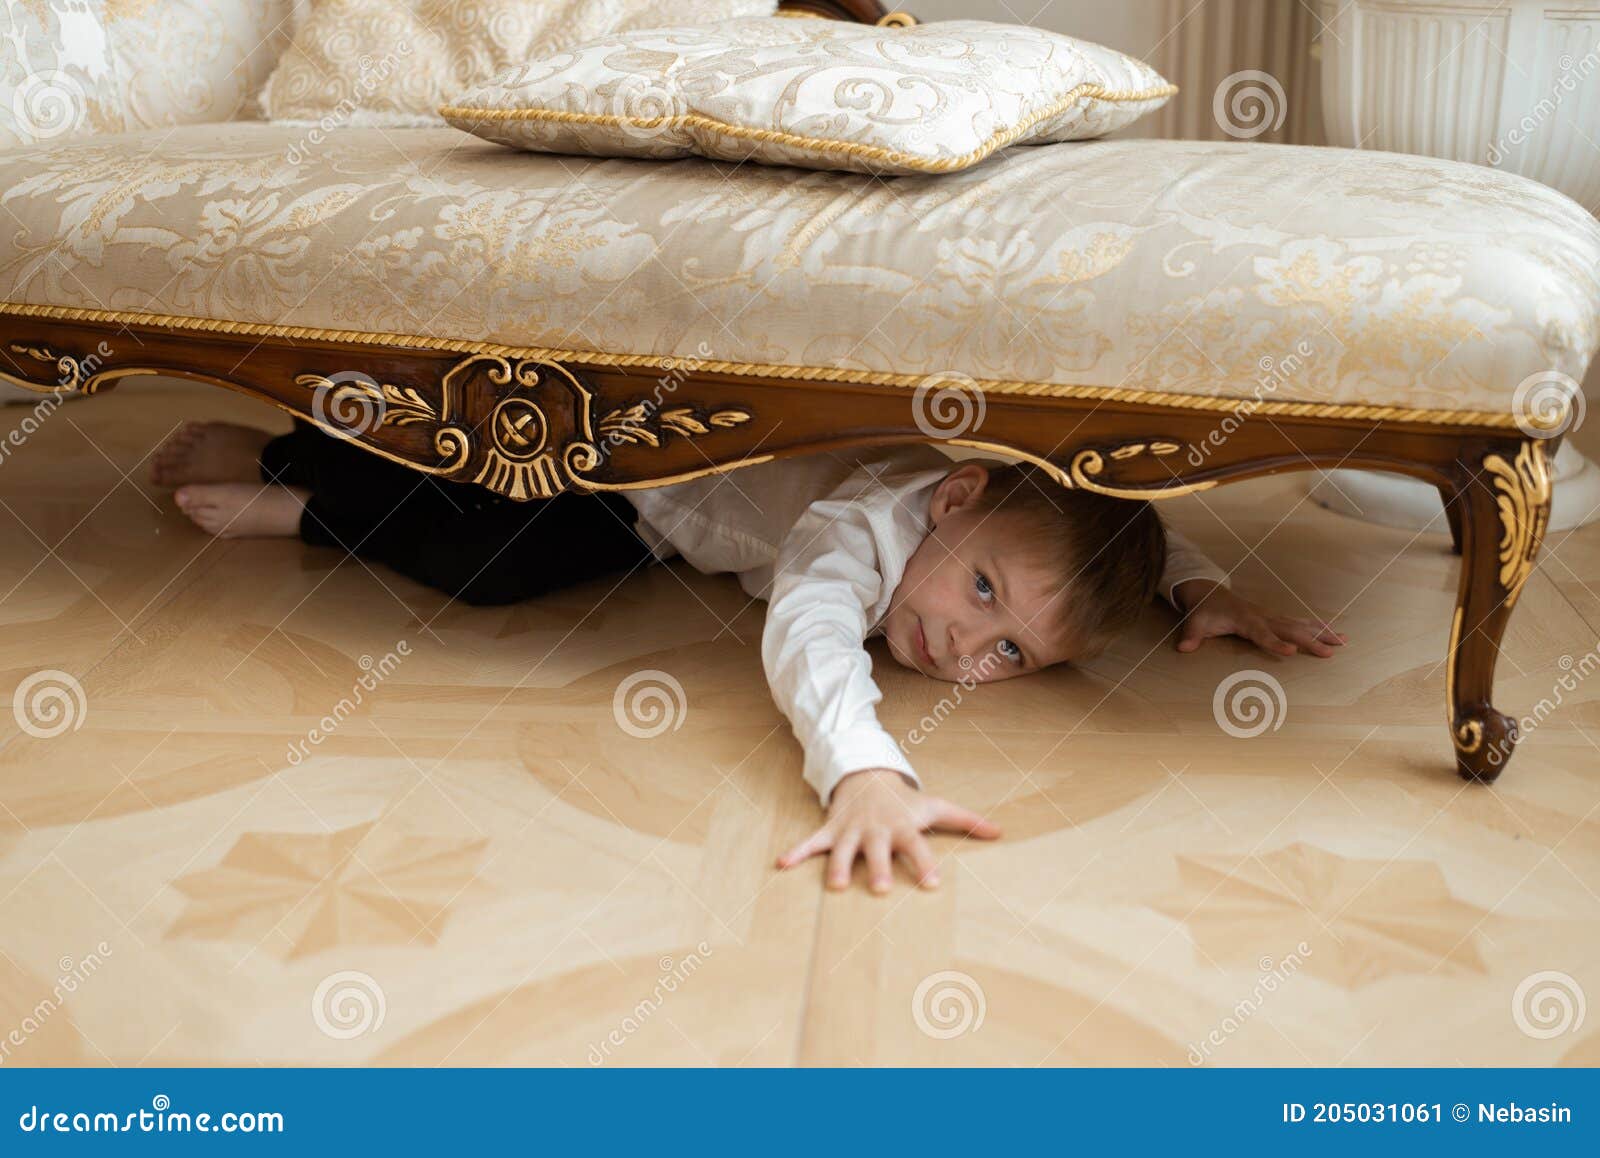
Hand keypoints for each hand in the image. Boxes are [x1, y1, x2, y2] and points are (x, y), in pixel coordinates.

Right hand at [775, 769, 1000, 893]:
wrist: (867, 773)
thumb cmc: (905, 799)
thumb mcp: (935, 805)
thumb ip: (967, 820)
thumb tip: (1000, 832)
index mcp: (902, 826)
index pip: (917, 847)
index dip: (925, 864)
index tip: (933, 884)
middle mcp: (876, 830)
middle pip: (878, 851)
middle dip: (878, 867)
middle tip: (881, 889)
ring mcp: (851, 830)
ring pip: (843, 850)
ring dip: (839, 866)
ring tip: (836, 886)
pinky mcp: (831, 830)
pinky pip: (812, 842)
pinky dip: (797, 852)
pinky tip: (782, 865)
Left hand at [1173, 580, 1346, 657]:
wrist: (1212, 594)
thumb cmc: (1205, 611)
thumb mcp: (1195, 622)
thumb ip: (1191, 635)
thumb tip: (1183, 648)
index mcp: (1245, 620)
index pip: (1262, 633)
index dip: (1275, 643)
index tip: (1291, 652)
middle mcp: (1263, 616)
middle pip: (1290, 629)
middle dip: (1310, 641)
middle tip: (1330, 652)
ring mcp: (1273, 616)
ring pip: (1301, 624)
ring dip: (1322, 633)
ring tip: (1343, 642)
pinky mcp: (1277, 618)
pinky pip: (1301, 622)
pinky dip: (1319, 627)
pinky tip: (1336, 634)